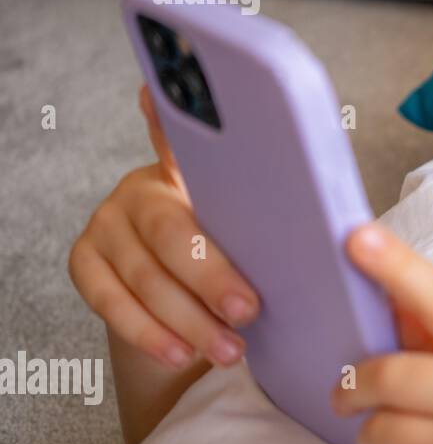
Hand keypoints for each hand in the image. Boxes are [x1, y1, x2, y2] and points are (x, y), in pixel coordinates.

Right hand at [67, 84, 260, 369]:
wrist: (189, 299)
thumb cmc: (239, 256)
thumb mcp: (257, 230)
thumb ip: (272, 218)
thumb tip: (336, 230)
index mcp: (186, 170)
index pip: (179, 137)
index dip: (165, 116)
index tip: (157, 91)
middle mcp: (138, 189)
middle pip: (168, 230)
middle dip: (210, 274)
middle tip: (249, 309)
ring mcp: (105, 225)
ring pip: (142, 276)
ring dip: (188, 319)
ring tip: (231, 347)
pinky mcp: (84, 264)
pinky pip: (110, 304)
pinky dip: (149, 333)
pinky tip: (180, 352)